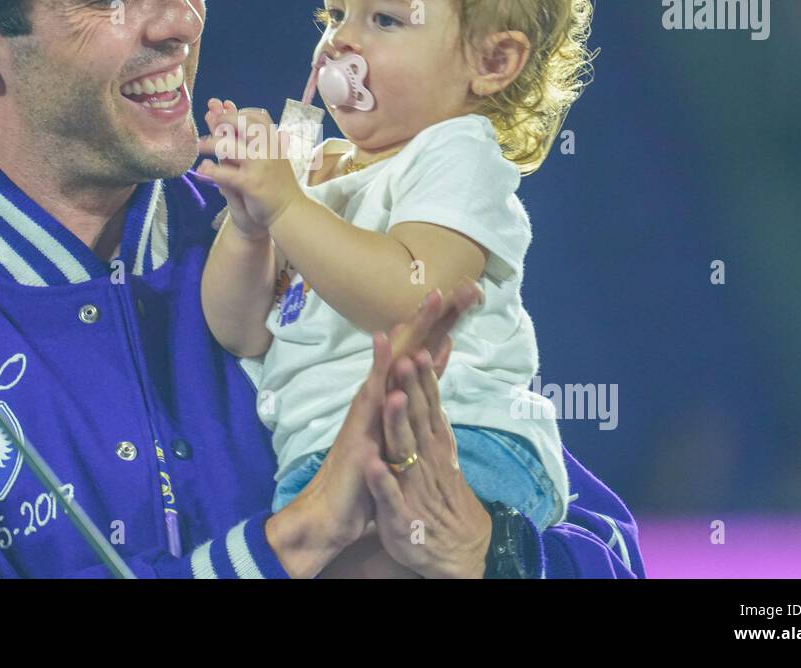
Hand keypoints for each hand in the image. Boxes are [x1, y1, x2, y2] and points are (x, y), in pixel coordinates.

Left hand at [196, 100, 301, 229]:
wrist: (290, 211)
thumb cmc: (275, 184)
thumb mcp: (266, 158)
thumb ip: (248, 141)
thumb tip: (226, 117)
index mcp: (273, 142)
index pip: (257, 116)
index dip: (238, 112)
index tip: (225, 115)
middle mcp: (269, 150)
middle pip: (245, 124)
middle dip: (224, 120)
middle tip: (210, 123)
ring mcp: (261, 166)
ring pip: (231, 147)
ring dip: (211, 144)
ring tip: (199, 146)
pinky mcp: (252, 184)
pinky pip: (227, 174)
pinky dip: (212, 170)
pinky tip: (203, 169)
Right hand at [265, 285, 474, 576]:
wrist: (330, 515)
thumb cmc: (364, 482)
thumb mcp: (396, 444)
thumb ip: (410, 412)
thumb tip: (427, 384)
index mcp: (393, 399)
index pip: (425, 357)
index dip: (447, 329)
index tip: (470, 300)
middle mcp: (381, 394)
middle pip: (415, 347)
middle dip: (440, 317)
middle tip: (466, 286)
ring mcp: (369, 406)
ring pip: (397, 358)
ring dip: (415, 328)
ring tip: (435, 297)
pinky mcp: (359, 424)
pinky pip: (371, 389)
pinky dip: (379, 363)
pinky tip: (385, 338)